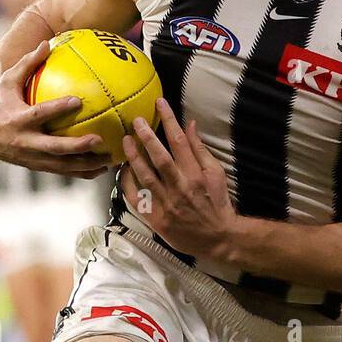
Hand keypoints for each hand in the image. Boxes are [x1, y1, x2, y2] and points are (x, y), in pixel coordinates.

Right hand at [0, 40, 109, 177]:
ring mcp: (30, 157)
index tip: (78, 100)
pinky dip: (80, 173)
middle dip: (76, 146)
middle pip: (53, 147)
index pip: (40, 114)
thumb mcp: (8, 81)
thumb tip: (47, 43)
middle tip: (98, 139)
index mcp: (17, 119)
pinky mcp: (36, 166)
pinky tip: (102, 170)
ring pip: (60, 165)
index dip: (57, 108)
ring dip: (84, 164)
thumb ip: (27, 63)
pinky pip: (61, 171)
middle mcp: (24, 141)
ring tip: (108, 160)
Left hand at [122, 97, 235, 258]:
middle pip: (160, 157)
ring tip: (126, 141)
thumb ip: (201, 150)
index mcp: (196, 174)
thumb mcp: (216, 174)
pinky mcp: (156, 218)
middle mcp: (180, 187)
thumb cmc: (218, 203)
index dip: (169, 120)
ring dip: (134, 157)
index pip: (180, 141)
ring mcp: (166, 203)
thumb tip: (190, 125)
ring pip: (145, 176)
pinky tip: (123, 170)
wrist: (217, 238)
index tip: (160, 103)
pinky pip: (136, 197)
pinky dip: (128, 183)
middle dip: (147, 136)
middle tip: (136, 120)